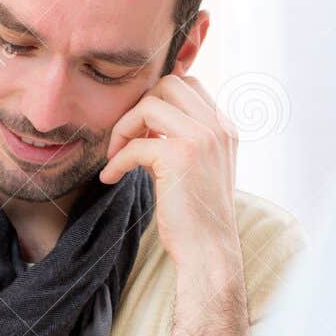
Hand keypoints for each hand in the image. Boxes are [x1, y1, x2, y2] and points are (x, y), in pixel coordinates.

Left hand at [100, 73, 243, 298]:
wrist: (209, 251)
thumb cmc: (198, 215)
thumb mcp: (196, 167)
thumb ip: (179, 139)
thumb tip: (143, 121)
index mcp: (225, 127)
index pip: (188, 84)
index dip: (157, 97)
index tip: (140, 127)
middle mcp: (218, 127)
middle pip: (168, 84)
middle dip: (139, 107)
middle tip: (127, 139)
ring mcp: (202, 138)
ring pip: (149, 104)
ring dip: (124, 128)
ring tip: (116, 155)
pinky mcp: (181, 156)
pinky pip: (135, 145)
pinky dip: (117, 161)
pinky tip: (111, 178)